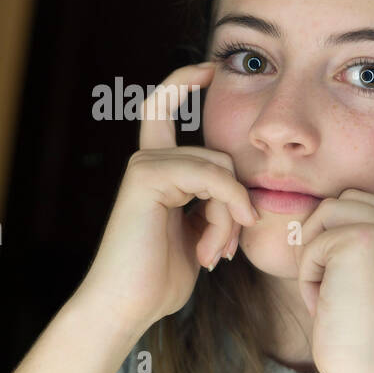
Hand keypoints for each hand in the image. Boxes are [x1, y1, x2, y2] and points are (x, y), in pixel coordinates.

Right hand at [74, 61, 258, 335]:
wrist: (124, 306)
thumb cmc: (158, 278)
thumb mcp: (197, 236)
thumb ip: (215, 207)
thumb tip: (248, 198)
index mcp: (156, 169)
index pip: (167, 109)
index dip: (185, 80)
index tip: (211, 67)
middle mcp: (148, 160)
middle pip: (218, 155)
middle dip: (235, 202)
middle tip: (228, 248)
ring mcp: (146, 165)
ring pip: (219, 168)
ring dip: (230, 216)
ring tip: (217, 253)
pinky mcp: (147, 176)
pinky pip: (211, 177)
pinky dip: (226, 210)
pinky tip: (213, 248)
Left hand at [296, 110, 373, 372]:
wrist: (367, 371)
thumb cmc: (359, 333)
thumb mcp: (373, 274)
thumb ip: (370, 235)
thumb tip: (337, 198)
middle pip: (349, 197)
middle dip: (326, 239)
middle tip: (341, 290)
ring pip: (326, 212)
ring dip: (314, 256)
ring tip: (334, 294)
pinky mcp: (364, 236)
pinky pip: (313, 238)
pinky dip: (308, 271)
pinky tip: (327, 300)